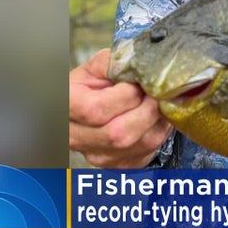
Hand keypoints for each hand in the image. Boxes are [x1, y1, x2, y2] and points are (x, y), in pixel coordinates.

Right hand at [69, 48, 171, 167]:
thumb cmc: (89, 88)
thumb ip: (111, 62)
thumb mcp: (93, 69)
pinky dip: (160, 132)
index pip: (96, 110)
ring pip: (140, 144)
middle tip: (153, 94)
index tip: (136, 84)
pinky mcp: (119, 165)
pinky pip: (149, 151)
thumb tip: (135, 63)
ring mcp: (98, 156)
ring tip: (157, 103)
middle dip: (146, 109)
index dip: (124, 95)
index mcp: (67, 108)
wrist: (85, 112)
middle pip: (119, 134)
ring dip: (158, 120)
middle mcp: (77, 138)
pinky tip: (156, 118)